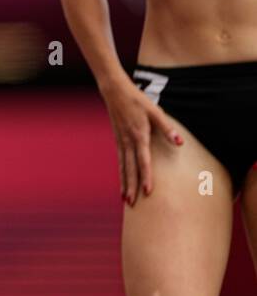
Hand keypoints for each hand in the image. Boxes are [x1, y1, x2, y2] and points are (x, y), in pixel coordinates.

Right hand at [102, 79, 184, 205]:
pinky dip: (121, 173)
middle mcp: (128, 141)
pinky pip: (120, 160)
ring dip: (124, 183)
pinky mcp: (118, 140)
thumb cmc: (137, 100)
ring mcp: (121, 141)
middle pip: (130, 169)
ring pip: (123, 166)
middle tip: (131, 204)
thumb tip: (179, 143)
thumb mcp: (155, 111)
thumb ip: (167, 128)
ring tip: (125, 199)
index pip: (143, 161)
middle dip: (131, 187)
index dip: (146, 177)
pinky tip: (122, 181)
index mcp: (138, 135)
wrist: (114, 91)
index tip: (147, 192)